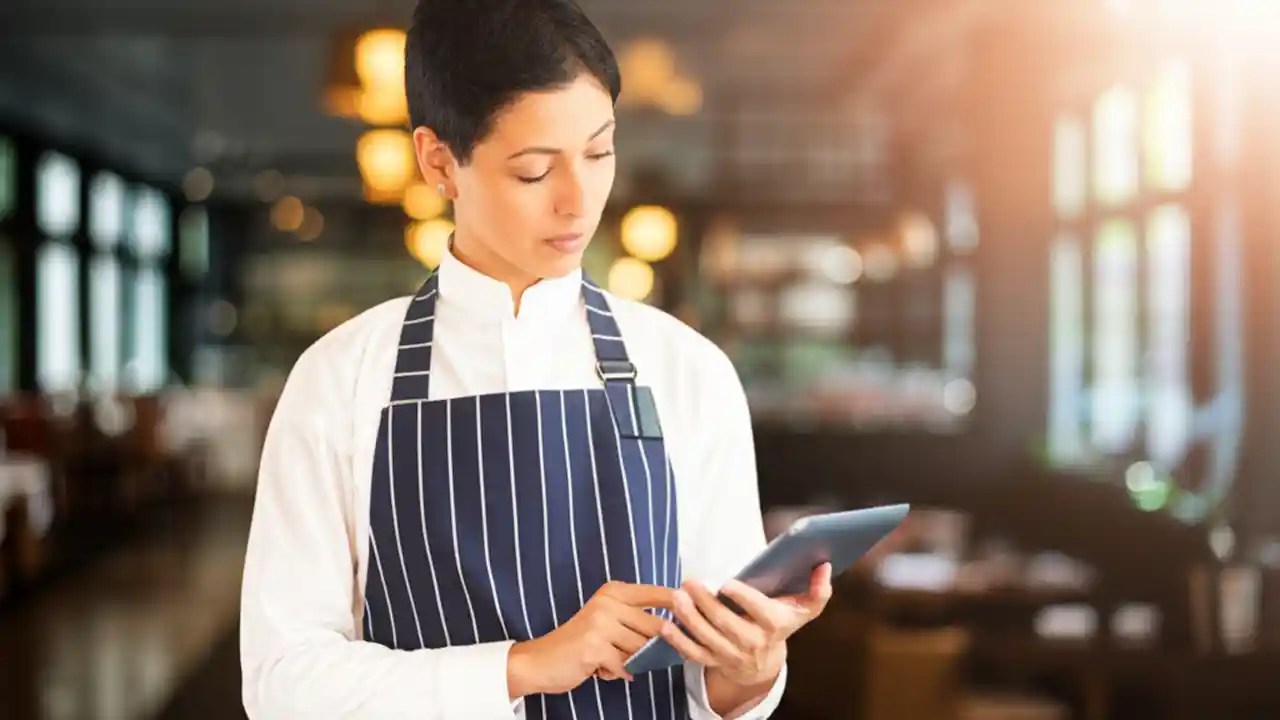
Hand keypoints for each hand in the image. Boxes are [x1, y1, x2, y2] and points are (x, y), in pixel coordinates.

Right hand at [507, 581, 673, 697]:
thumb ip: (636, 620)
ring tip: (612, 660)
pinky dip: (618, 672)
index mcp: (613, 592)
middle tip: (656, 654)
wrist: (541, 661)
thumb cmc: (580, 643)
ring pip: (641, 649)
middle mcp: (608, 602)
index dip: (679, 603)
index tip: (697, 611)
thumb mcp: (607, 621)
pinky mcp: (595, 646)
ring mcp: (601, 623)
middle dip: (657, 646)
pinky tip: (602, 669)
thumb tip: (678, 629)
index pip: (656, 593)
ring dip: (632, 661)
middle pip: (655, 627)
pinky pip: (625, 665)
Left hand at [662, 563, 832, 686]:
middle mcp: (754, 643)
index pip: (761, 613)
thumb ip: (818, 589)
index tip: (727, 583)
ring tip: (677, 596)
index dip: (744, 599)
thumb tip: (825, 565)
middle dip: (706, 603)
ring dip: (689, 617)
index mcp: (775, 626)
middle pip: (727, 625)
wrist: (766, 664)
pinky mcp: (714, 662)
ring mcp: (732, 655)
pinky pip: (693, 654)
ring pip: (707, 638)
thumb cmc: (782, 624)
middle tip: (690, 582)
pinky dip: (678, 640)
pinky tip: (666, 624)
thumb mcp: (804, 609)